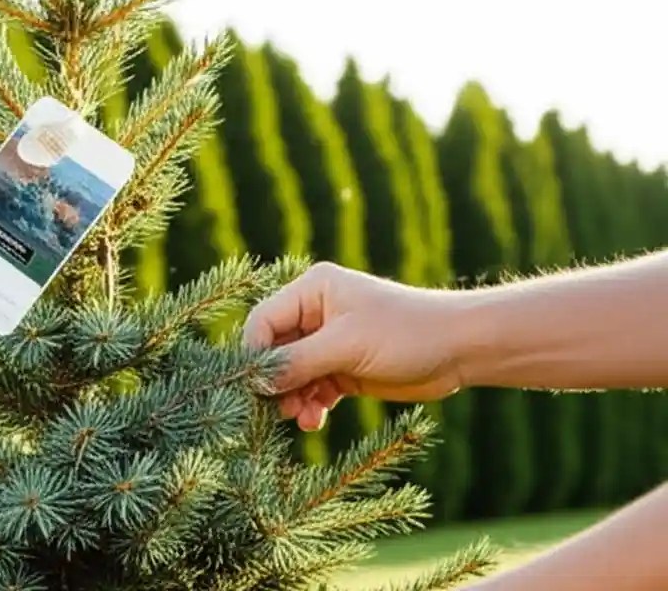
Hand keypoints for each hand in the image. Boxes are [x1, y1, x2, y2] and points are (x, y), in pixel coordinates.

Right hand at [241, 262, 472, 431]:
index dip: (253, 354)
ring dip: (292, 397)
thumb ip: (298, 362)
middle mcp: (315, 313)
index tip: (251, 387)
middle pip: (274, 350)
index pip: (263, 321)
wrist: (459, 350)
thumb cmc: (405, 333)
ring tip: (300, 417)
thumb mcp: (346, 345)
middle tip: (276, 409)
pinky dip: (309, 405)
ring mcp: (328, 342)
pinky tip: (313, 421)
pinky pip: (311, 388)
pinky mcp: (342, 368)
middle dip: (274, 381)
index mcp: (312, 291)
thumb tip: (256, 380)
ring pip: (291, 374)